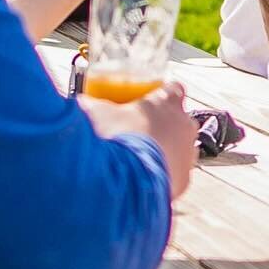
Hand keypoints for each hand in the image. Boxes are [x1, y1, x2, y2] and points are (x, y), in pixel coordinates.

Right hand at [83, 78, 197, 199]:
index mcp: (167, 101)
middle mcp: (184, 124)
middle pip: (179, 119)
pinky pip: (176, 174)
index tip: (148, 101)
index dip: (161, 94)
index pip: (174, 89)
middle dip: (162, 124)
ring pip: (181, 147)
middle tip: (139, 131)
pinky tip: (145, 179)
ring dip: (165, 150)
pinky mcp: (184, 179)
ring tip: (141, 158)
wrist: (125, 180)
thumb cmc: (115, 139)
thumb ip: (90, 104)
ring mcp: (188, 152)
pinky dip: (163, 175)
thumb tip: (80, 103)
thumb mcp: (97, 113)